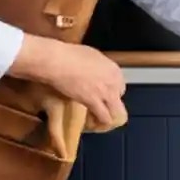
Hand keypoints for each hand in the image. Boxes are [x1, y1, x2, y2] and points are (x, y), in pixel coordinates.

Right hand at [12, 34, 126, 127]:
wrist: (59, 61)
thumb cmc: (69, 55)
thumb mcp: (92, 57)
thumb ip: (99, 68)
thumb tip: (96, 73)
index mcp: (114, 69)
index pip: (120, 87)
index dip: (110, 93)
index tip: (102, 96)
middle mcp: (114, 81)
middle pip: (119, 101)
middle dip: (110, 106)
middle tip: (99, 108)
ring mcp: (106, 92)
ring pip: (115, 112)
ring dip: (107, 118)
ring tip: (98, 121)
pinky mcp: (94, 102)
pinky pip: (103, 117)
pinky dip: (99, 122)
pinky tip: (92, 124)